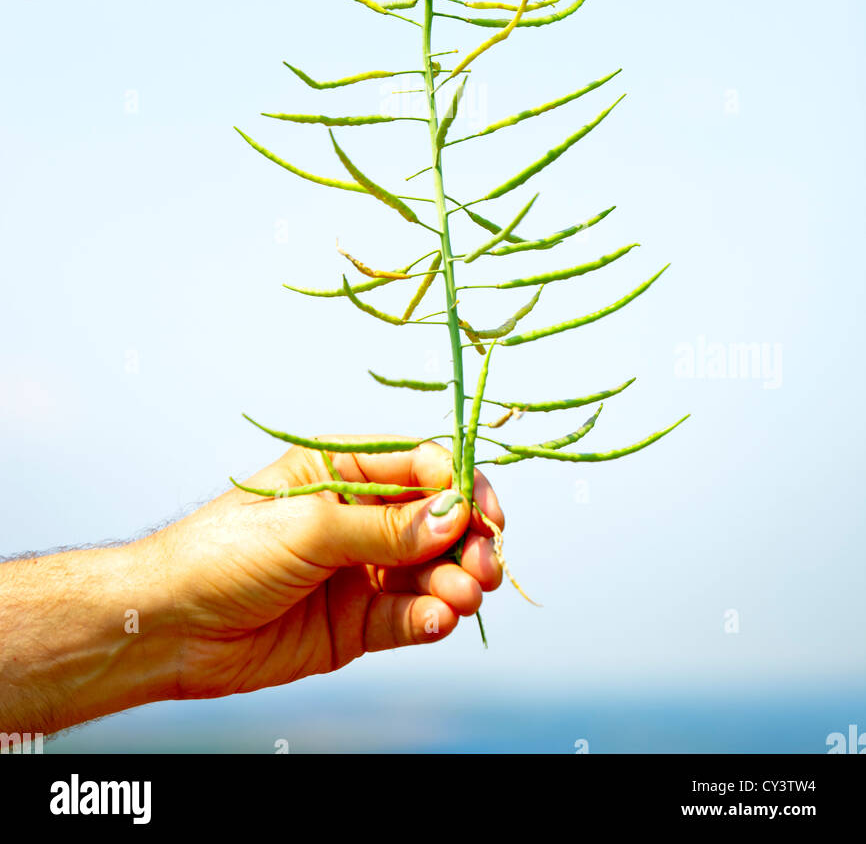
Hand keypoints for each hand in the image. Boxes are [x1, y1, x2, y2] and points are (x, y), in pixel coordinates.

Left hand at [160, 437, 504, 699]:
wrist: (172, 625)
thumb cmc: (225, 552)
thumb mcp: (309, 527)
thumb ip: (386, 528)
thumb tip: (454, 516)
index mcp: (345, 469)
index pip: (423, 465)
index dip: (459, 487)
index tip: (481, 516)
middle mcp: (362, 516)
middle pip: (439, 521)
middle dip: (469, 541)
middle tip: (485, 566)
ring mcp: (362, 571)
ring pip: (433, 571)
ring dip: (457, 582)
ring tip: (462, 597)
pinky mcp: (358, 624)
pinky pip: (411, 616)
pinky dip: (432, 618)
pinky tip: (439, 620)